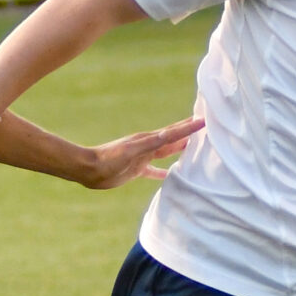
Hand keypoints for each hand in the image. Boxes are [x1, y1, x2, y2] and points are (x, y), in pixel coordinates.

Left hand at [75, 116, 202, 190]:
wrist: (89, 169)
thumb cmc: (110, 160)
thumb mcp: (133, 150)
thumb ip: (153, 143)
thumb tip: (171, 133)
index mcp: (150, 140)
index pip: (175, 132)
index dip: (190, 127)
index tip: (206, 120)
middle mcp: (148, 146)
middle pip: (173, 138)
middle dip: (188, 133)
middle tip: (205, 125)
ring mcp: (142, 157)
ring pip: (166, 152)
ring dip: (179, 150)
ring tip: (193, 148)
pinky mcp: (135, 169)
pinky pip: (153, 170)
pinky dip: (163, 171)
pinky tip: (169, 174)